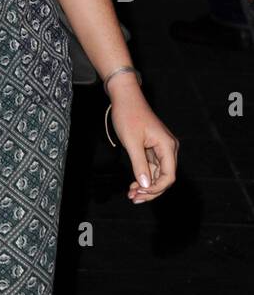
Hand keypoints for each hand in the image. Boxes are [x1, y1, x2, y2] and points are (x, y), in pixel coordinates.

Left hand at [107, 81, 178, 203]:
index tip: (140, 193)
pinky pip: (152, 167)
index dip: (156, 189)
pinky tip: (134, 185)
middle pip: (165, 177)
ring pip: (157, 174)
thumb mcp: (131, 142)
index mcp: (167, 146)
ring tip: (131, 194)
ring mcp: (161, 148)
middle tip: (134, 198)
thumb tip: (146, 186)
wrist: (125, 97)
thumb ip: (139, 165)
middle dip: (150, 190)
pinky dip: (144, 176)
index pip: (169, 176)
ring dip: (146, 185)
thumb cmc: (128, 115)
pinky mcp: (154, 148)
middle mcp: (169, 148)